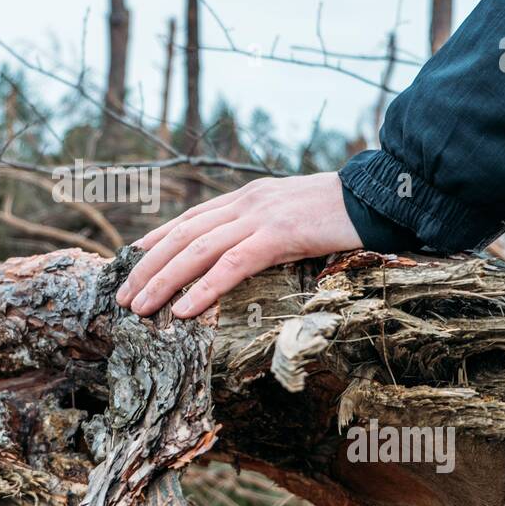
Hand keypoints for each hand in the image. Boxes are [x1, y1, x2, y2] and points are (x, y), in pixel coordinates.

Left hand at [115, 171, 361, 318]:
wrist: (380, 195)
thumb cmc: (341, 213)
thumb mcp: (292, 215)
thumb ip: (263, 228)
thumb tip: (241, 252)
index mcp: (246, 197)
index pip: (189, 218)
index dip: (156, 239)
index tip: (131, 260)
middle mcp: (245, 203)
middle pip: (182, 235)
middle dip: (148, 267)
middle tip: (123, 297)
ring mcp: (261, 217)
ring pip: (197, 250)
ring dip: (163, 281)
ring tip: (140, 307)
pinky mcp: (280, 234)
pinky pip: (233, 264)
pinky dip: (204, 288)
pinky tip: (184, 310)